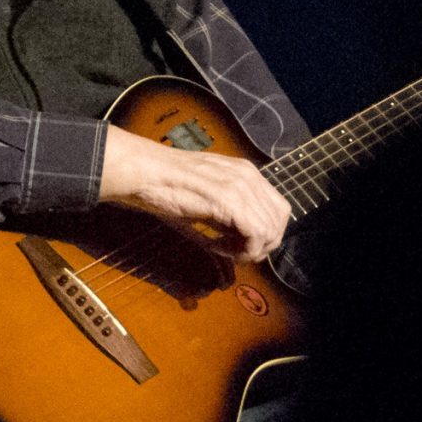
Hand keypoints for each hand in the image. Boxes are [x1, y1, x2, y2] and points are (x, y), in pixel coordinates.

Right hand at [98, 125, 291, 261]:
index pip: (277, 209)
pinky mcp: (230, 201)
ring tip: (221, 249)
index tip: (237, 241)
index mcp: (244, 170)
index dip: (263, 232)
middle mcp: (248, 176)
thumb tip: (241, 240)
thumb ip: (228, 211)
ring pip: (270, 232)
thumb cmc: (164, 182)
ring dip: (248, 250)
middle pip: (278, 222)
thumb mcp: (205, 194)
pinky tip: (215, 246)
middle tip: (232, 251)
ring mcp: (240, 187)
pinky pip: (255, 237)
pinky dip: (240, 251)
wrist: (143, 172)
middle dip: (260, 245)